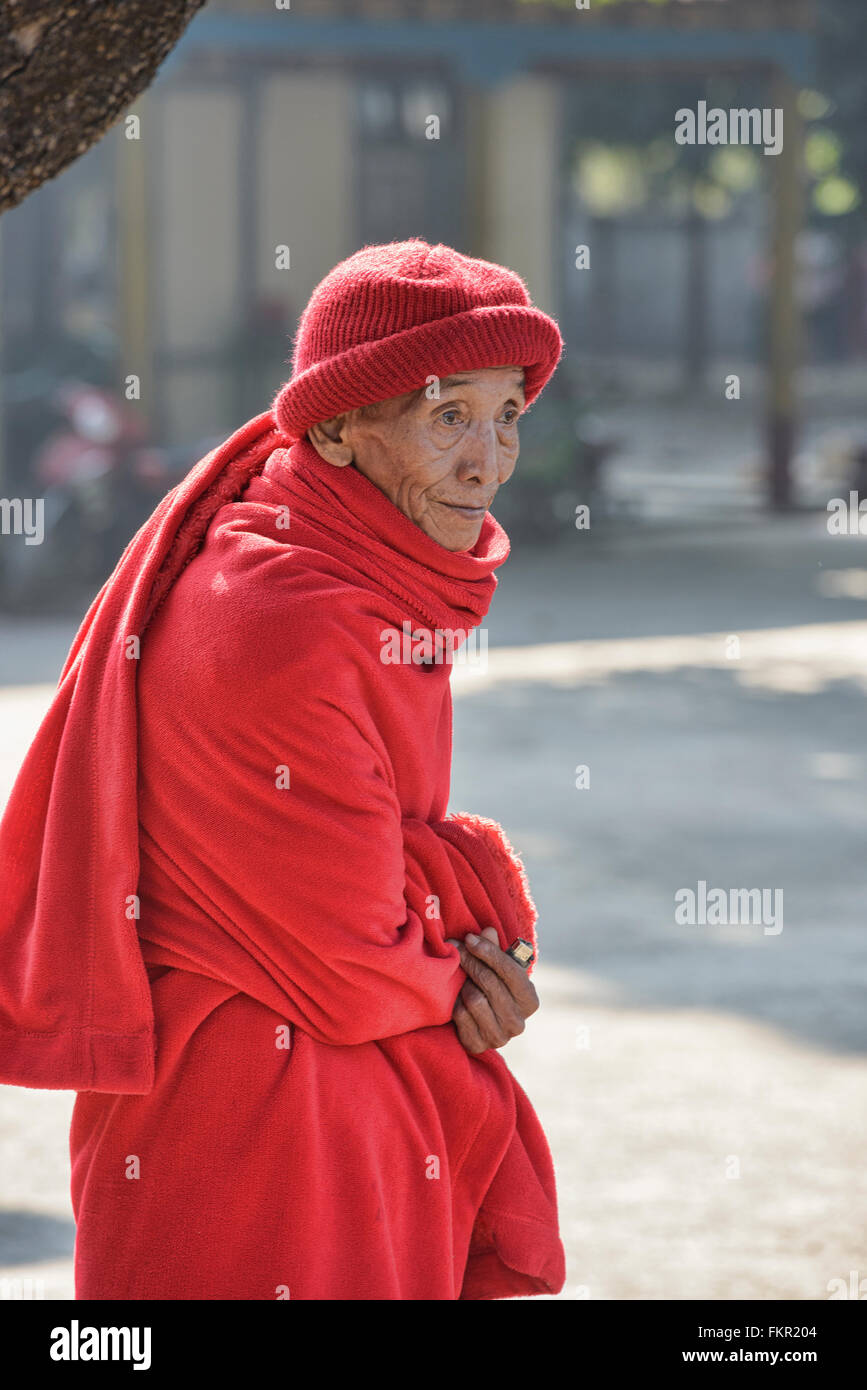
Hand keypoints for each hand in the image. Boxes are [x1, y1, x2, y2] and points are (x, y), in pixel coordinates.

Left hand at [445, 926, 538, 1055]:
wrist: (481, 1024)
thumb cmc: (492, 988)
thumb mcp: (498, 969)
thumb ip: (494, 949)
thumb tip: (488, 930)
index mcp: (530, 1000)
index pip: (511, 971)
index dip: (489, 952)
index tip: (469, 938)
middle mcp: (518, 1022)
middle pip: (489, 983)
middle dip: (470, 961)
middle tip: (455, 948)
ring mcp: (499, 1037)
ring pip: (474, 999)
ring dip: (463, 985)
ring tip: (460, 978)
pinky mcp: (478, 1046)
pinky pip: (460, 1016)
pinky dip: (454, 1003)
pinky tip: (455, 997)